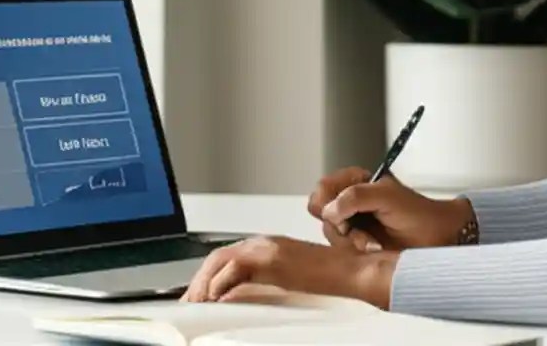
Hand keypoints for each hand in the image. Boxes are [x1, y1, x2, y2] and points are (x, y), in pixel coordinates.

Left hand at [180, 235, 397, 308]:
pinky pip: (237, 267)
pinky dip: (221, 283)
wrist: (355, 272)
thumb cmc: (333, 279)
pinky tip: (216, 298)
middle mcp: (264, 243)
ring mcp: (268, 247)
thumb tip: (238, 298)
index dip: (207, 277)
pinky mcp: (274, 257)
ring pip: (221, 259)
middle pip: (218, 256)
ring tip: (198, 303)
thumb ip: (266, 284)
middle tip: (190, 303)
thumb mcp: (291, 282)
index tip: (198, 296)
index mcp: (268, 247)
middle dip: (199, 280)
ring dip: (205, 282)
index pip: (227, 258)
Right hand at [307, 167, 473, 251]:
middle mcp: (350, 201)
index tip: (345, 213)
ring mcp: (352, 223)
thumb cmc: (418, 213)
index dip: (328, 202)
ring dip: (350, 241)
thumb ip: (356, 197)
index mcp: (356, 181)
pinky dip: (355, 250)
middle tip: (356, 230)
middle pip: (321, 212)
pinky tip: (374, 249)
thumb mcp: (388, 197)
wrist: (437, 239)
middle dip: (339, 225)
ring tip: (373, 243)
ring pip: (329, 233)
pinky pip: (340, 250)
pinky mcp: (356, 244)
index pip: (324, 188)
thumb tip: (331, 211)